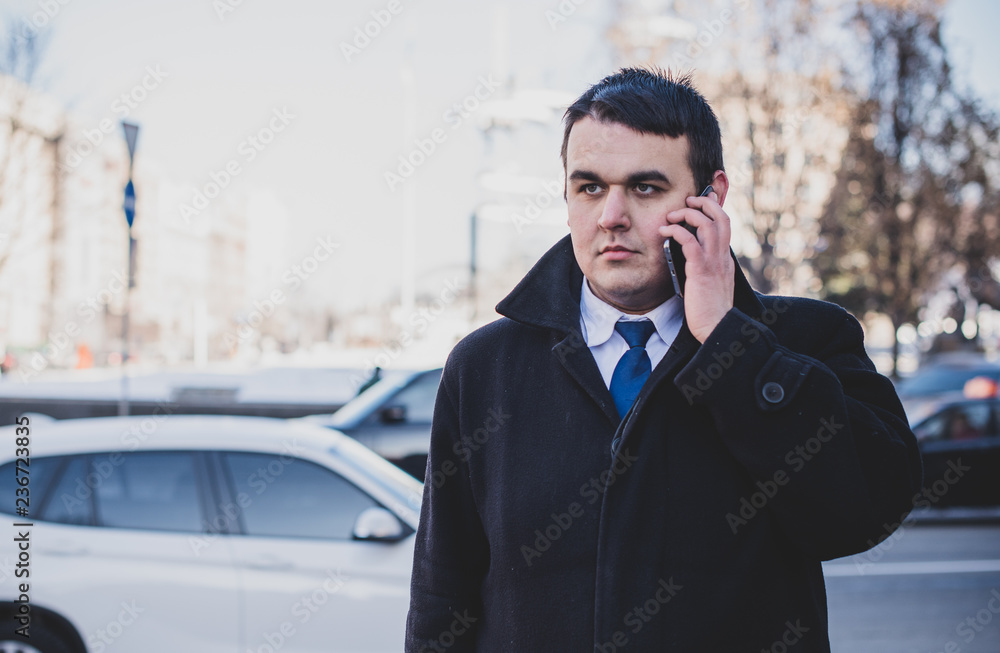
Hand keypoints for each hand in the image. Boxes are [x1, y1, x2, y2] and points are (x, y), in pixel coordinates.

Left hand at [659, 190, 734, 342]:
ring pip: (706, 224)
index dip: (714, 208)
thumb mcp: (710, 284)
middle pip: (720, 217)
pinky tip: (665, 232)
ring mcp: (713, 262)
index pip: (725, 224)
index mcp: (724, 258)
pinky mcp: (700, 271)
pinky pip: (690, 241)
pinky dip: (676, 231)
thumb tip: (689, 258)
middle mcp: (722, 256)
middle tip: (688, 200)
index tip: (703, 199)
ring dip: (688, 214)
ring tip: (672, 216)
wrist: (716, 327)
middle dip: (704, 203)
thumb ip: (705, 268)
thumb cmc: (710, 310)